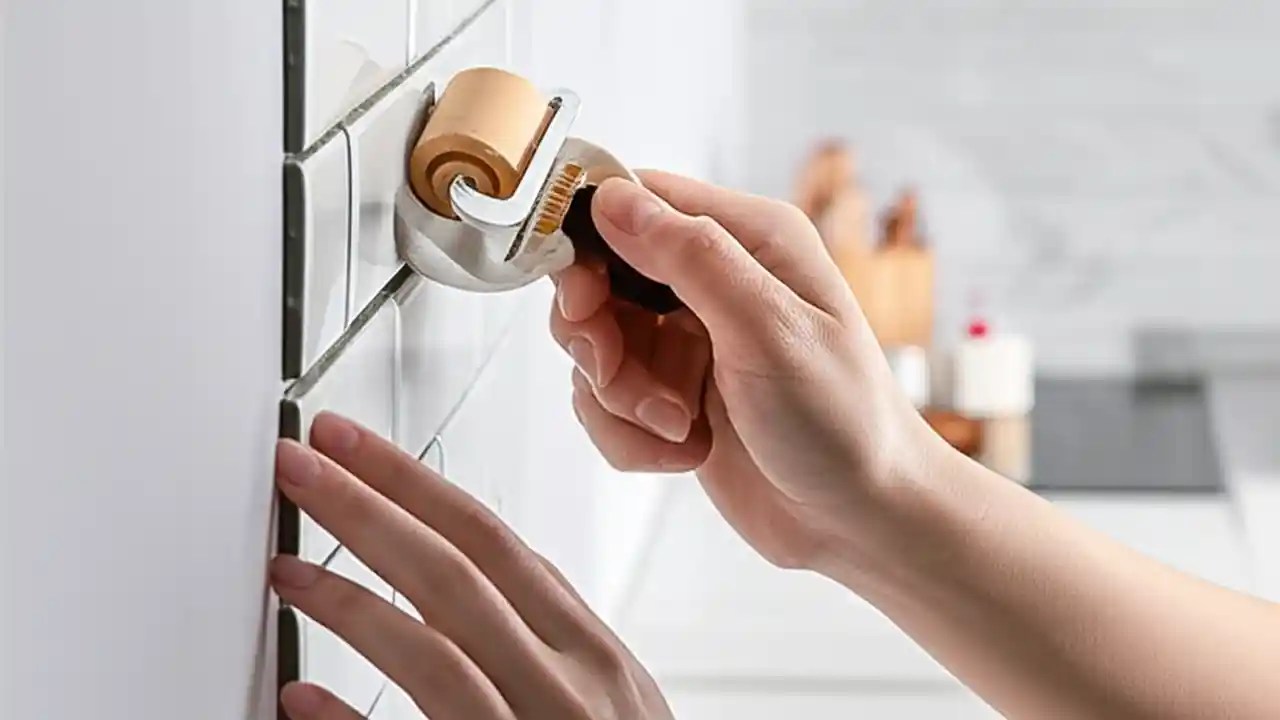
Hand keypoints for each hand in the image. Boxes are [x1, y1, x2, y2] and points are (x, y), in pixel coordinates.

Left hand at [271, 412, 672, 719]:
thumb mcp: (607, 692)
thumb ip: (546, 632)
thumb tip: (466, 568)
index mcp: (592, 651)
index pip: (493, 540)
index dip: (414, 483)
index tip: (351, 444)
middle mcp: (571, 688)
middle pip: (456, 575)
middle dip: (369, 509)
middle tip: (298, 464)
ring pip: (436, 655)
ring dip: (349, 602)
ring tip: (283, 569)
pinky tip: (299, 699)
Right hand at [551, 171, 939, 572]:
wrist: (860, 519)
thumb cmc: (843, 421)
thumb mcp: (768, 329)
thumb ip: (691, 257)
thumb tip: (616, 199)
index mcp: (749, 238)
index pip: (636, 199)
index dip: (589, 243)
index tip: (582, 300)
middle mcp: (715, 279)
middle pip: (600, 276)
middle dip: (597, 335)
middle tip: (614, 371)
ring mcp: (690, 339)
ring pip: (596, 345)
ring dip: (619, 395)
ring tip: (677, 424)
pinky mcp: (672, 394)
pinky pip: (606, 401)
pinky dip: (629, 434)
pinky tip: (684, 451)